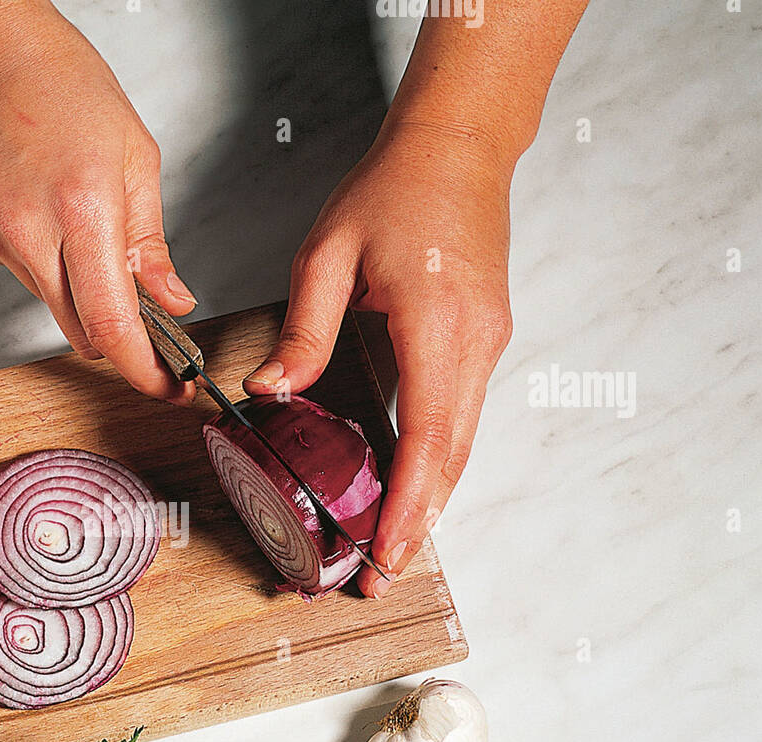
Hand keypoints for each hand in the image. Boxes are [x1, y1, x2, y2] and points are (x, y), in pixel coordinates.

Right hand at [0, 0, 195, 402]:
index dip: (146, 371)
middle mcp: (31, 233)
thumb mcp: (133, 153)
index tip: (169, 388)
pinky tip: (48, 212)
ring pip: (55, 306)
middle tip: (151, 327)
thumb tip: (172, 300)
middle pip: (83, 331)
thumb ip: (151, 241)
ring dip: (82, 292)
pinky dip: (49, 264)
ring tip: (88, 229)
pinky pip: (26, 277)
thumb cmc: (56, 79)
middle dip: (120, 339)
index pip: (114, 324)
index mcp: (82, 207)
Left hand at [243, 121, 514, 596]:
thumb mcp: (329, 252)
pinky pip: (460, 418)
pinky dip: (437, 464)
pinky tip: (412, 489)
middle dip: (418, 523)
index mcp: (437, 324)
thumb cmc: (395, 187)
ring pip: (461, 444)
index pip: (427, 435)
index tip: (387, 550)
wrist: (458, 145)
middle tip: (382, 575)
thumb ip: (305, 329)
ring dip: (430, 501)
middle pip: (452, 457)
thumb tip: (273, 391)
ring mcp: (487, 345)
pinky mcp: (482, 341)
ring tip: (394, 549)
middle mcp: (474, 344)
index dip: (407, 501)